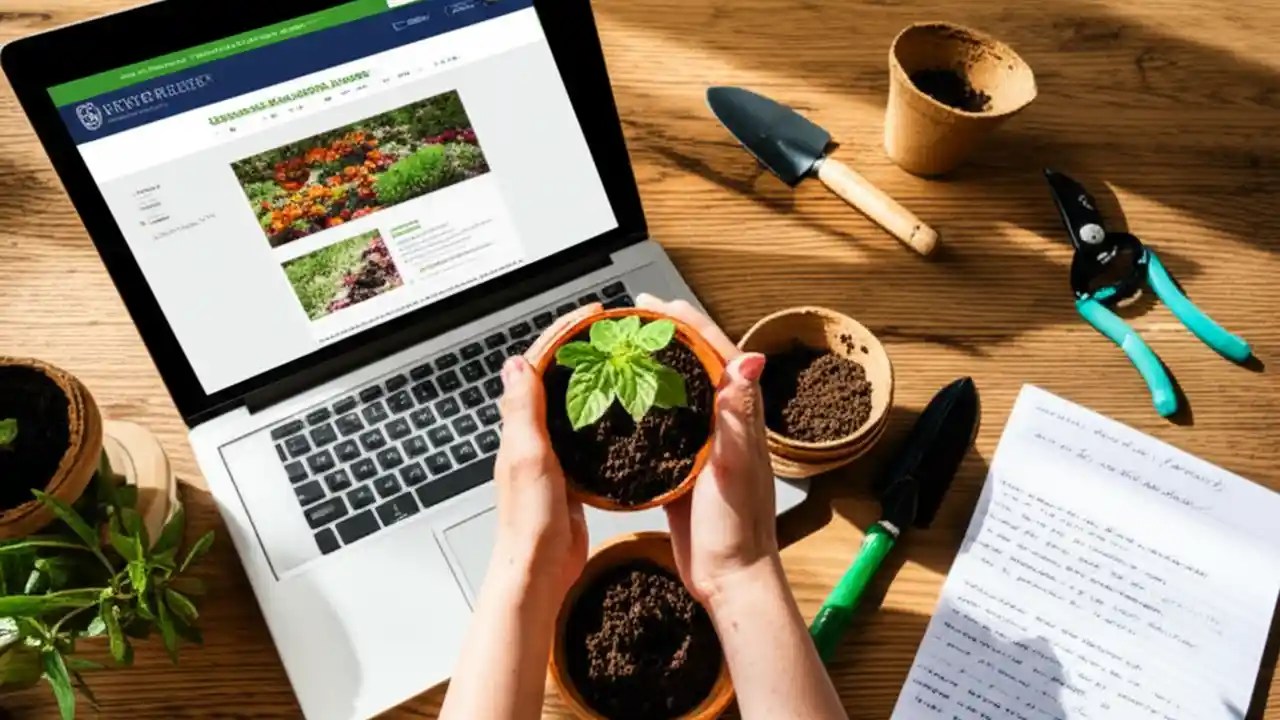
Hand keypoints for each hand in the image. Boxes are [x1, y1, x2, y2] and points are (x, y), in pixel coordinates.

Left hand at [488, 305, 599, 601]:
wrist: (539, 571)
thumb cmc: (531, 522)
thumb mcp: (528, 458)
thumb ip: (523, 411)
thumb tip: (517, 362)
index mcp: (519, 427)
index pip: (539, 363)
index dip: (565, 334)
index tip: (593, 316)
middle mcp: (530, 436)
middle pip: (554, 377)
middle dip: (580, 348)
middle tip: (612, 331)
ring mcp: (549, 455)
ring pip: (570, 402)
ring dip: (591, 376)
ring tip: (620, 359)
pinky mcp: (568, 475)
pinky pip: (583, 432)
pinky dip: (600, 413)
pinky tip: (620, 413)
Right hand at [635, 294, 779, 609]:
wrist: (730, 577)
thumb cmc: (737, 527)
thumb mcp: (735, 466)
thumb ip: (738, 415)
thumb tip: (749, 360)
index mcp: (739, 418)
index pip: (717, 353)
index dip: (688, 323)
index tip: (657, 305)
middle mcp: (723, 425)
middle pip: (695, 365)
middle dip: (667, 335)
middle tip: (633, 318)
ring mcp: (703, 446)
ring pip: (678, 392)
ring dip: (654, 366)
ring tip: (622, 348)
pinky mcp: (684, 468)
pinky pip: (664, 426)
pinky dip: (645, 406)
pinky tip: (621, 404)